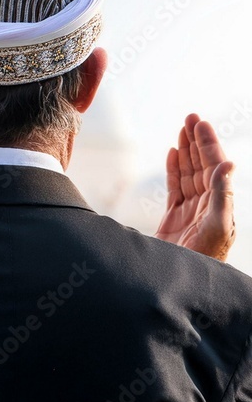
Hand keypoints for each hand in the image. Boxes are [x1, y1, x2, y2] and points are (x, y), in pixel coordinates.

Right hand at [155, 114, 235, 261]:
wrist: (180, 284)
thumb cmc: (203, 260)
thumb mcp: (216, 228)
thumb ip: (222, 196)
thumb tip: (228, 165)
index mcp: (219, 204)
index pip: (214, 166)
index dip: (208, 144)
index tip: (200, 123)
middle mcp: (207, 205)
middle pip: (202, 166)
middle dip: (197, 142)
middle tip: (191, 117)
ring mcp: (190, 211)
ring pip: (189, 174)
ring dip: (186, 152)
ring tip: (181, 130)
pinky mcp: (174, 218)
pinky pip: (175, 188)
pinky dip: (173, 170)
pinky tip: (172, 155)